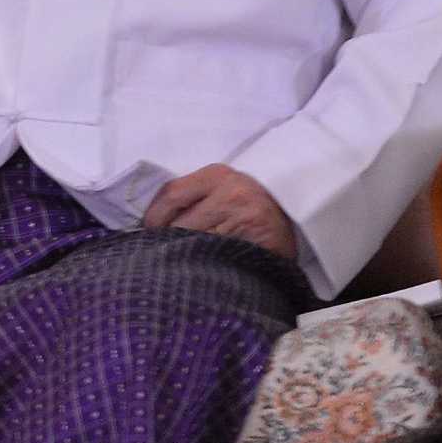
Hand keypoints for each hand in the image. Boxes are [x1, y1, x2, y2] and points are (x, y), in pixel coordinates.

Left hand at [142, 165, 296, 257]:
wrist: (294, 216)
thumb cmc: (248, 204)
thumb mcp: (222, 189)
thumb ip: (192, 197)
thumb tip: (150, 221)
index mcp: (216, 175)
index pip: (171, 194)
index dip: (153, 217)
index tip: (147, 232)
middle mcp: (230, 192)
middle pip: (180, 223)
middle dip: (167, 241)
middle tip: (160, 253)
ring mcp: (244, 216)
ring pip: (196, 243)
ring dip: (185, 255)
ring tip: (181, 262)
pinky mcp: (255, 239)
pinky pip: (218, 256)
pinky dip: (206, 263)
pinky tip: (204, 267)